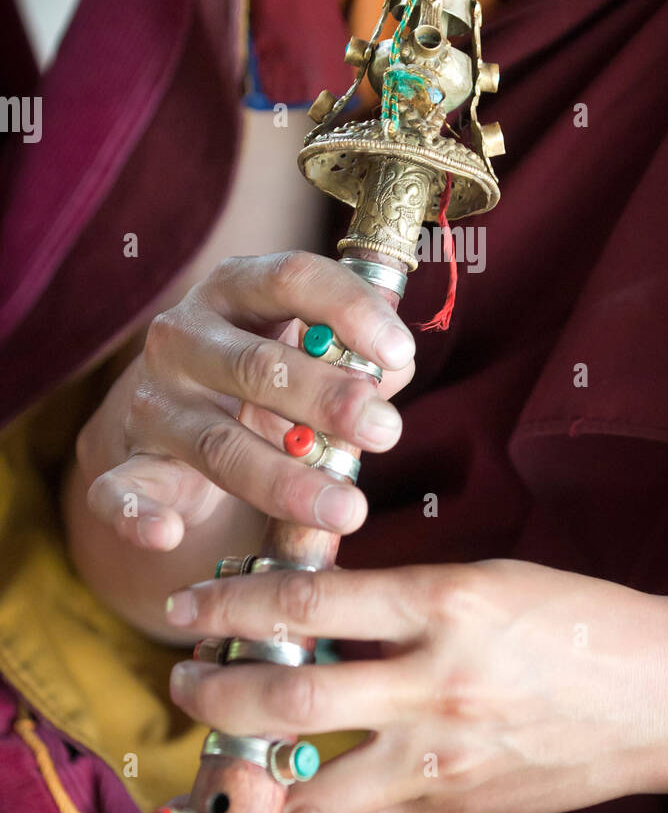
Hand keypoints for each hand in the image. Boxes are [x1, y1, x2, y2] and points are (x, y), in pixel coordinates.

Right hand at [76, 252, 415, 549]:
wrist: (172, 418)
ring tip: (346, 509)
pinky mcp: (126, 461)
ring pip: (217, 442)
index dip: (348, 309)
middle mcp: (184, 335)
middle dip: (327, 400)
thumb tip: (394, 365)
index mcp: (236, 289)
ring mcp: (153, 400)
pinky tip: (168, 533)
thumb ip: (358, 355)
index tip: (400, 350)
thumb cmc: (265, 375)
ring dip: (284, 479)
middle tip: (387, 432)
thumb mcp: (309, 349)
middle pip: (257, 365)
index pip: (292, 279)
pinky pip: (122, 489)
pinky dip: (139, 513)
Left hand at [164, 559, 667, 812]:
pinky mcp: (456, 805)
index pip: (312, 600)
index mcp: (447, 601)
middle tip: (185, 676)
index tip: (196, 603)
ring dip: (249, 768)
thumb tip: (318, 612)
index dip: (238, 602)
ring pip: (314, 782)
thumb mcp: (487, 580)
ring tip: (217, 750)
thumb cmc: (579, 621)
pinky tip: (282, 798)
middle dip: (220, 690)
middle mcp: (437, 680)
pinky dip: (309, 811)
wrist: (662, 696)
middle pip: (294, 693)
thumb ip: (402, 599)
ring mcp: (445, 754)